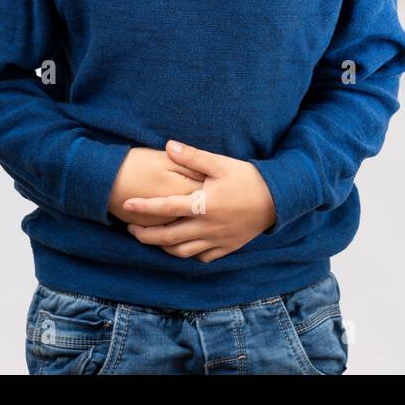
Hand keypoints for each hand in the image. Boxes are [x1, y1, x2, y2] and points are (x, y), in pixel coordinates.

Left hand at [121, 140, 276, 262]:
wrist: (278, 200)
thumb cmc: (248, 178)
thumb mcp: (221, 163)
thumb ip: (194, 157)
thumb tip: (168, 146)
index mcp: (204, 205)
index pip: (166, 208)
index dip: (144, 208)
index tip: (126, 206)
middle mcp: (208, 227)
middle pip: (168, 238)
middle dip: (145, 235)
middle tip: (130, 229)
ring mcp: (217, 240)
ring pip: (182, 252)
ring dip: (162, 247)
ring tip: (151, 238)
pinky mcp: (227, 247)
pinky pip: (202, 257)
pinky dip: (187, 254)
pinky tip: (180, 247)